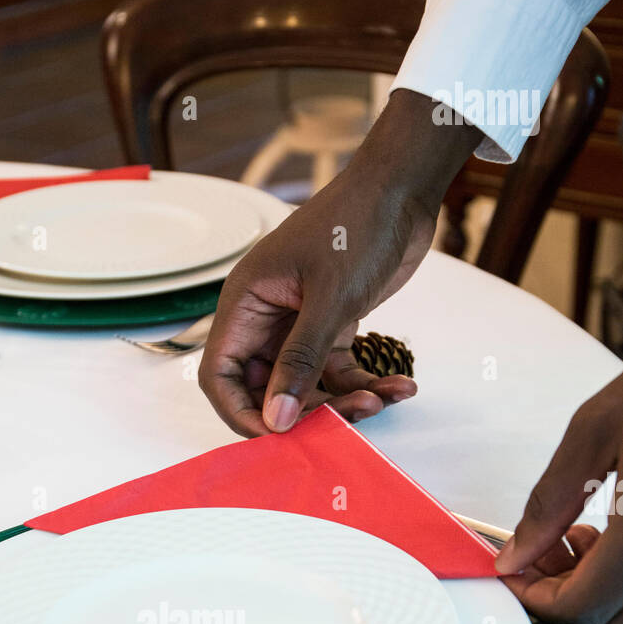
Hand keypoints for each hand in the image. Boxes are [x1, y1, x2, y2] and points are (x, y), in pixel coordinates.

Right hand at [199, 90, 480, 436]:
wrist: (403, 188)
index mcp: (245, 305)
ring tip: (382, 396)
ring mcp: (298, 325)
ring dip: (344, 402)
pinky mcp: (331, 328)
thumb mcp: (328, 299)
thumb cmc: (356, 224)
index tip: (277, 435)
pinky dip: (366, 384)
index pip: (220, 376)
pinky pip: (339, 372)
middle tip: (344, 420)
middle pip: (265, 389)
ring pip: (307, 387)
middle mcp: (265, 319)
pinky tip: (399, 385)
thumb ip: (299, 363)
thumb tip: (276, 419)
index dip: (240, 412)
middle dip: (304, 412)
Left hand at [495, 373, 622, 623]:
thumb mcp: (597, 432)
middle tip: (543, 553)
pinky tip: (615, 535)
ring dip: (598, 593)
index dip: (534, 597)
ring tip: (580, 538)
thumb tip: (516, 554)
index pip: (581, 608)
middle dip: (566, 597)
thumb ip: (550, 504)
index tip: (514, 572)